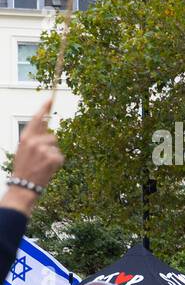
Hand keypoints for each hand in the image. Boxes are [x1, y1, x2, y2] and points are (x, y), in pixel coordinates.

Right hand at [2, 98, 62, 215]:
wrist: (23, 185)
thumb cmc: (24, 167)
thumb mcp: (24, 149)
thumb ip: (33, 137)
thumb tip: (46, 126)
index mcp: (25, 138)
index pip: (36, 120)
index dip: (44, 109)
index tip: (50, 100)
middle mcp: (34, 141)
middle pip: (52, 135)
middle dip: (50, 145)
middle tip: (43, 156)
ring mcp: (43, 149)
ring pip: (56, 146)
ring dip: (53, 154)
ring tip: (43, 164)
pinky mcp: (52, 158)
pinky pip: (60, 156)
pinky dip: (57, 163)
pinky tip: (48, 169)